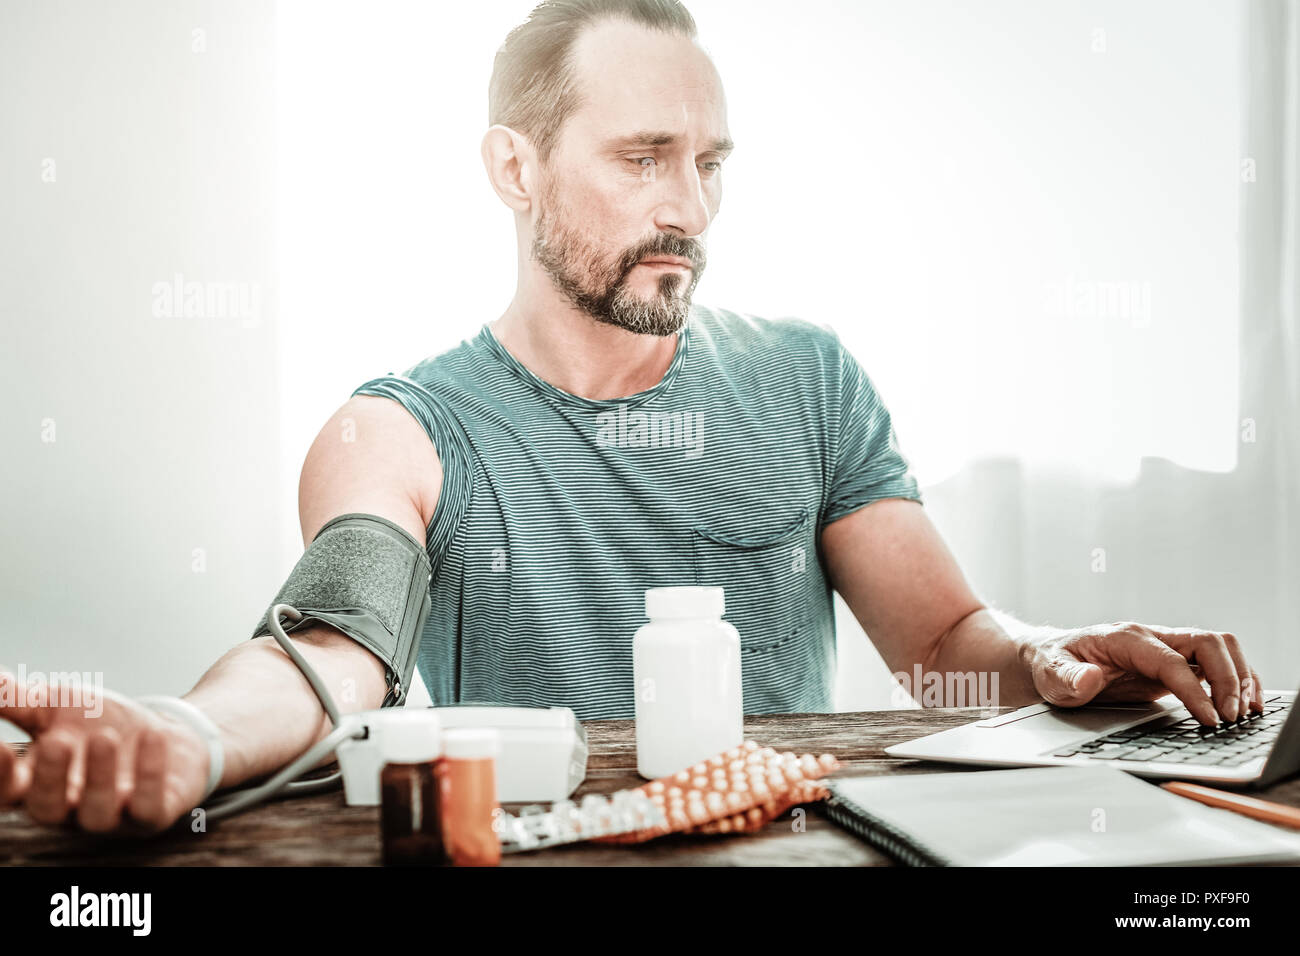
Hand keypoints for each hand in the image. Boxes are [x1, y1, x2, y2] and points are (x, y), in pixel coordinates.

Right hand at [0, 670, 211, 832]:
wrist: (167, 735)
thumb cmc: (101, 725)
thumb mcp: (57, 708)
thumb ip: (17, 701)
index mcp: (38, 785)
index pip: (8, 791)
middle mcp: (70, 807)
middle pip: (46, 809)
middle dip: (49, 777)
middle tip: (57, 739)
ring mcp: (113, 815)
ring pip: (96, 813)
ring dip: (100, 777)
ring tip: (105, 737)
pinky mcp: (154, 815)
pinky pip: (149, 807)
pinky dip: (150, 775)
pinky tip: (153, 737)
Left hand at [1023, 621, 1262, 725]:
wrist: (1050, 658)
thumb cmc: (1053, 665)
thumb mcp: (1051, 674)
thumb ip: (1067, 677)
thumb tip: (1088, 678)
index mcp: (1125, 638)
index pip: (1172, 661)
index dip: (1195, 690)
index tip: (1210, 719)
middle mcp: (1151, 638)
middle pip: (1207, 643)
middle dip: (1227, 679)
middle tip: (1231, 717)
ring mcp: (1164, 649)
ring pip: (1218, 648)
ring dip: (1239, 677)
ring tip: (1245, 712)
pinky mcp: (1172, 664)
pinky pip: (1214, 663)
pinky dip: (1234, 679)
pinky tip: (1241, 704)